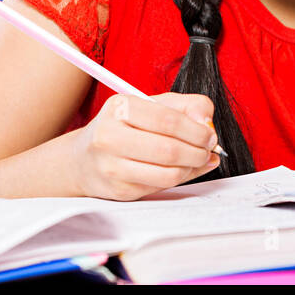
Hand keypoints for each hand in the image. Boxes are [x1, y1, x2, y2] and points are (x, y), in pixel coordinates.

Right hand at [71, 92, 220, 200]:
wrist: (84, 158)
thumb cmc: (126, 127)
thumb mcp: (152, 105)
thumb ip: (186, 106)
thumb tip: (207, 124)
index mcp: (120, 108)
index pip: (169, 120)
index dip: (197, 130)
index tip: (210, 135)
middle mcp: (110, 136)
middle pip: (169, 150)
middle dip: (198, 151)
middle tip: (208, 150)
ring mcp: (111, 166)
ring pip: (168, 173)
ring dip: (192, 168)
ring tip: (198, 159)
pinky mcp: (118, 190)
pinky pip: (160, 186)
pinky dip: (179, 178)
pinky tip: (182, 169)